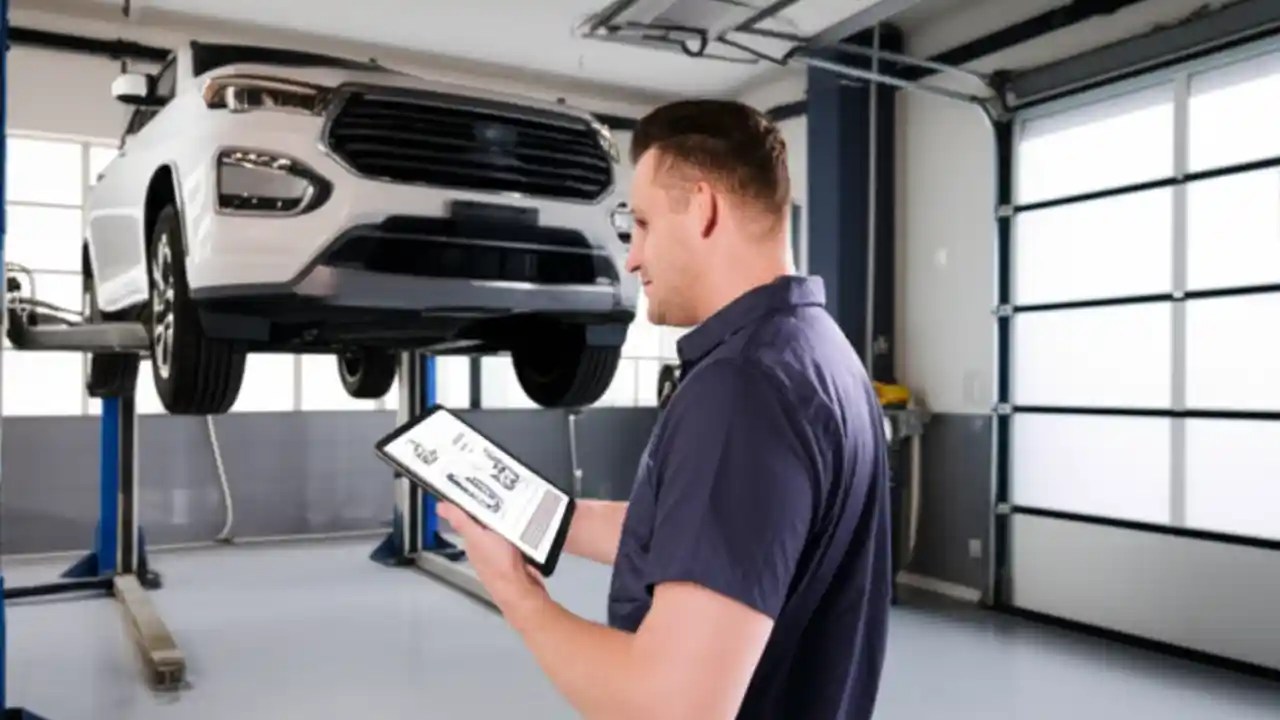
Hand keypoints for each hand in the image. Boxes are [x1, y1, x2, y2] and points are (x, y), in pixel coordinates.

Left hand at [437, 502, 549, 623]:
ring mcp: (502, 547)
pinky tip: (526, 523)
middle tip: (504, 492)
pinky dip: (523, 526)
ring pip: (505, 523)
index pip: (468, 512)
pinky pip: (520, 532)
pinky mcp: (518, 550)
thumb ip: (461, 521)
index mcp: (472, 537)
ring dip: (511, 515)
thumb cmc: (498, 567)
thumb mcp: (478, 536)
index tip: (477, 483)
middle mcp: (485, 542)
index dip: (472, 498)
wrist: (522, 587)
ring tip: (517, 505)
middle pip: (488, 516)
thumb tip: (440, 507)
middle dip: (496, 505)